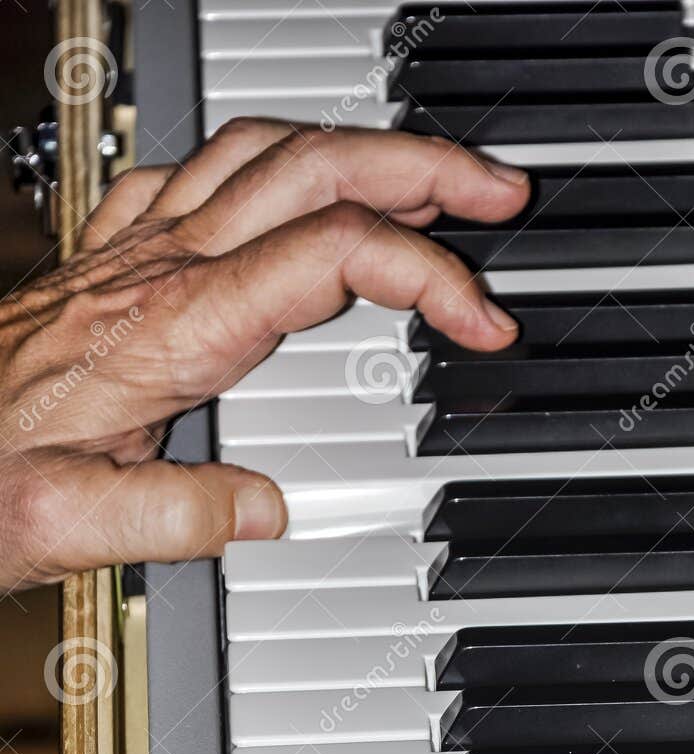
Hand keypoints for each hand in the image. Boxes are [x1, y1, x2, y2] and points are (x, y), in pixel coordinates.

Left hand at [0, 122, 527, 588]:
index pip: (329, 257)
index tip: (480, 324)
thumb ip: (171, 521)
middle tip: (495, 196)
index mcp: (169, 327)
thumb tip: (265, 513)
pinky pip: (201, 172)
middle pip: (314, 168)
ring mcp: (133, 250)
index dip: (425, 275)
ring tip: (430, 177)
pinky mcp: (111, 256)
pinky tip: (293, 184)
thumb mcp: (61, 527)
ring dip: (361, 151)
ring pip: (267, 151)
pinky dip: (275, 163)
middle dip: (424, 170)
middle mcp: (155, 268)